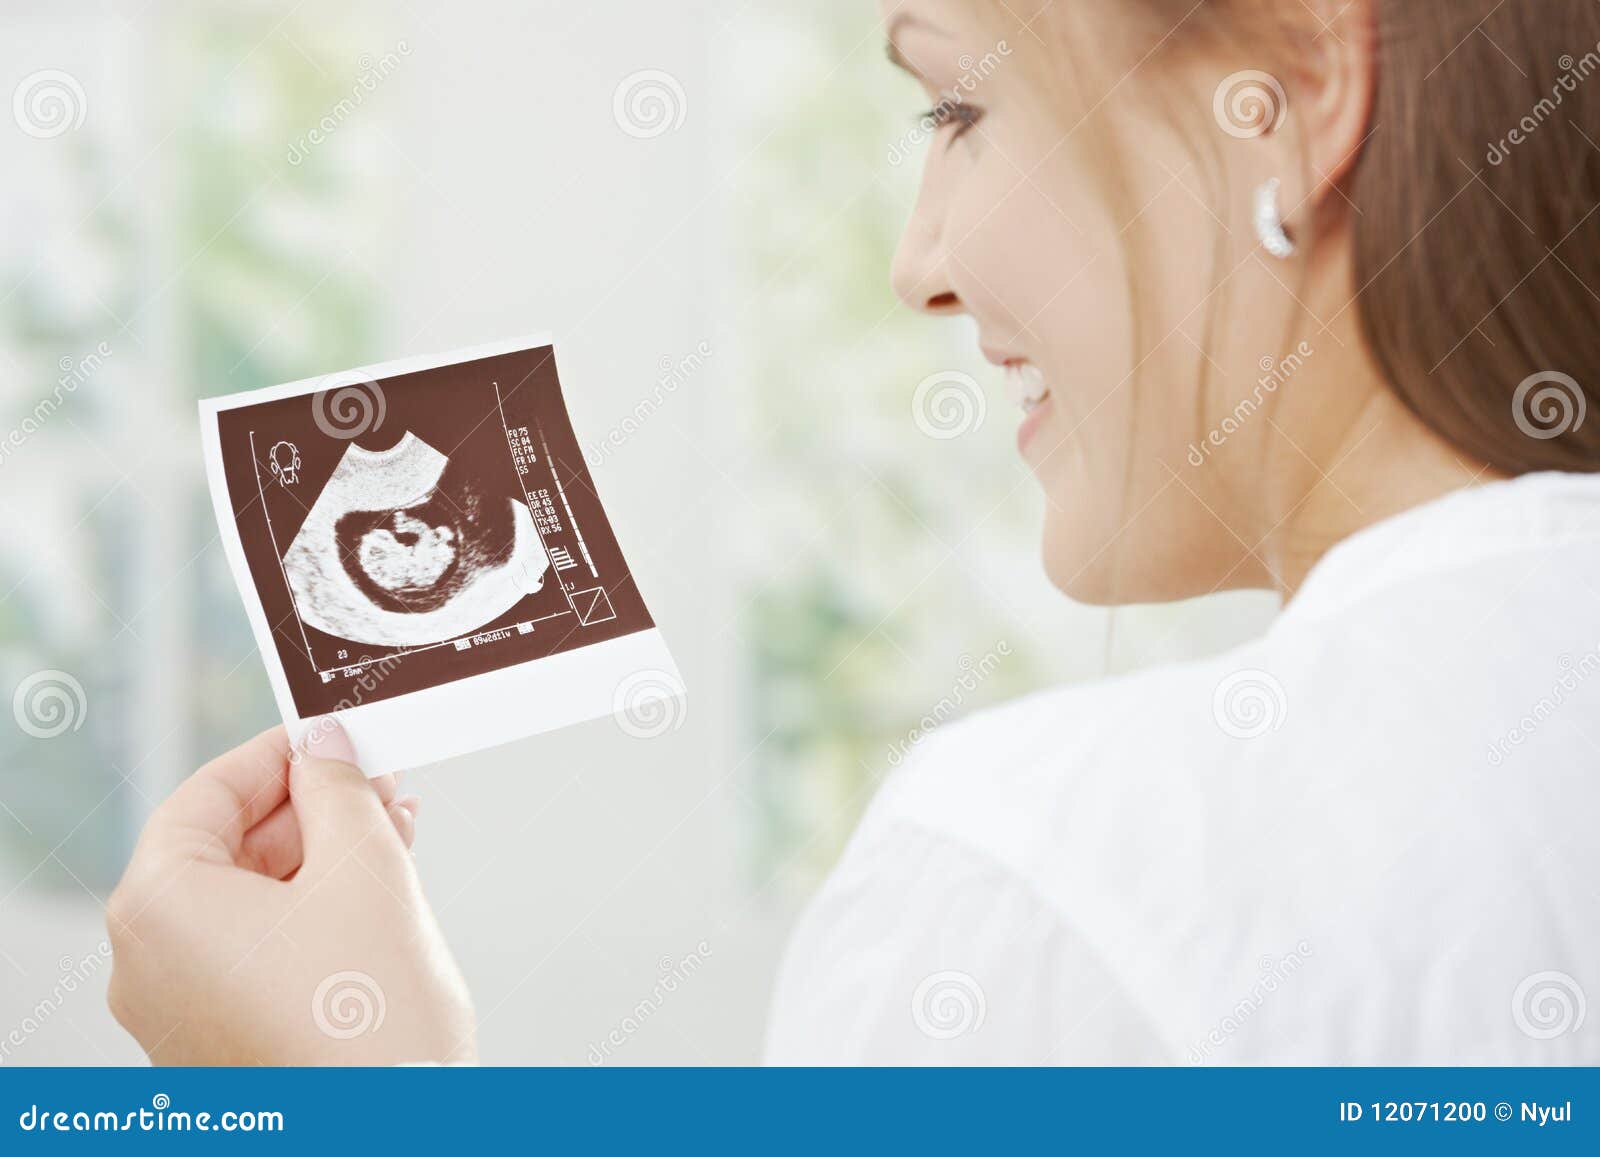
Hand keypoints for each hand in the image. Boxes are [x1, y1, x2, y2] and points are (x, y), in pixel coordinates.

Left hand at [105, 721, 475, 1064]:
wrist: (402, 1135)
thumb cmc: (371, 1024)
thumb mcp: (362, 865)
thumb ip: (338, 787)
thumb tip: (326, 749)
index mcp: (158, 908)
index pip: (206, 795)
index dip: (276, 754)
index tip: (327, 734)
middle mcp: (150, 963)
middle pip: (227, 849)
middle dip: (310, 807)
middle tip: (374, 780)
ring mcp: (183, 1013)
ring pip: (250, 901)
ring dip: (322, 857)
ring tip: (393, 827)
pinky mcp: (225, 1044)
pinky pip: (259, 951)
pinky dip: (313, 912)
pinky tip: (376, 886)